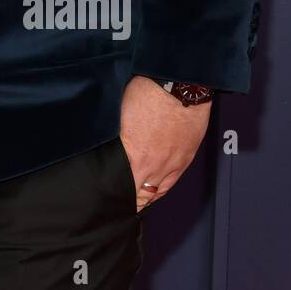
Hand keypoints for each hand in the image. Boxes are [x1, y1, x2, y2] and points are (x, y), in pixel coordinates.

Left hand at [119, 75, 211, 211]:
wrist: (180, 86)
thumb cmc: (148, 92)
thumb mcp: (121, 114)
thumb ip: (117, 136)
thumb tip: (110, 144)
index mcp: (133, 154)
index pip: (122, 184)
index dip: (114, 193)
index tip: (106, 196)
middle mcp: (153, 164)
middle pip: (138, 192)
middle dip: (127, 198)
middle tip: (117, 202)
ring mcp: (171, 163)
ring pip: (155, 190)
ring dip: (144, 197)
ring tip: (133, 203)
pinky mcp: (185, 158)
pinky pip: (171, 183)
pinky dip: (160, 191)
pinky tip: (153, 193)